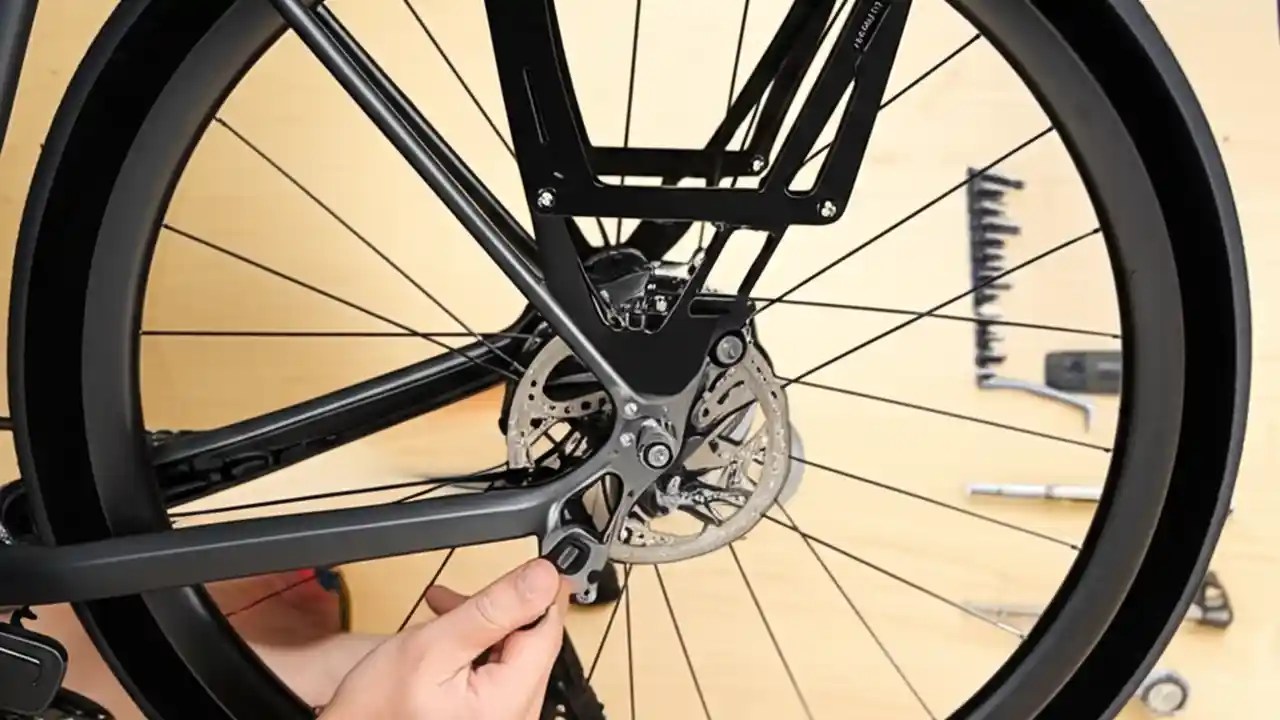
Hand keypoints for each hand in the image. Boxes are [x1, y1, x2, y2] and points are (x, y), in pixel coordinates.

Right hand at [320, 558, 569, 719]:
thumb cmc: (378, 708)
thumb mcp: (432, 646)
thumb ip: (491, 610)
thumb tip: (542, 578)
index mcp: (511, 701)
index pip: (548, 630)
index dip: (536, 591)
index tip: (522, 565)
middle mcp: (517, 714)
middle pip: (531, 642)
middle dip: (498, 610)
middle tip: (457, 597)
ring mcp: (505, 716)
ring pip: (512, 651)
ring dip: (483, 625)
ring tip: (443, 613)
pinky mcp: (491, 715)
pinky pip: (497, 670)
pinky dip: (475, 647)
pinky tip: (448, 638)